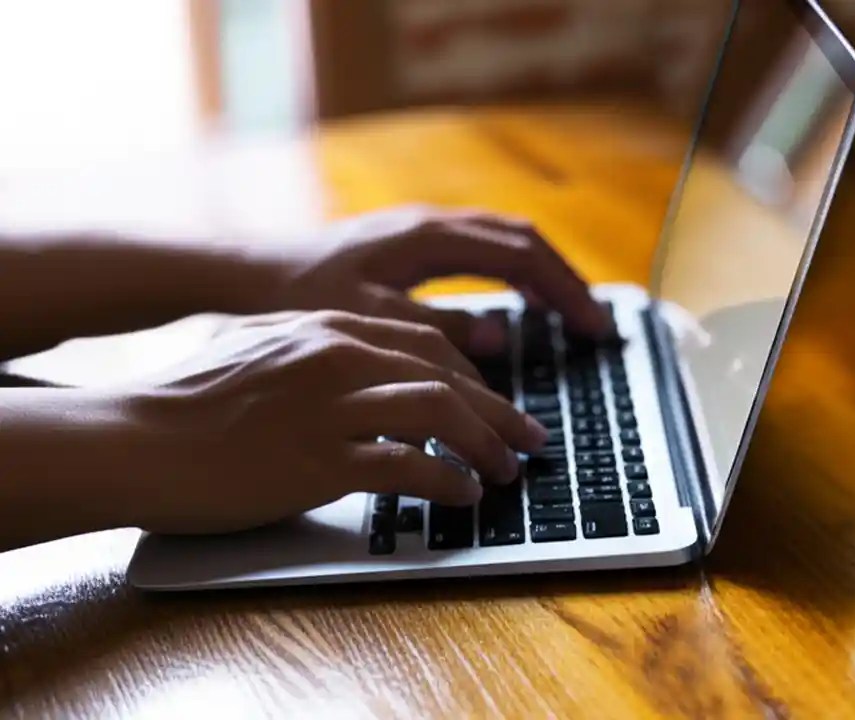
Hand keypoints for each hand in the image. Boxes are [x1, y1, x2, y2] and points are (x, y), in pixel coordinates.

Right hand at [106, 310, 548, 535]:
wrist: (134, 438)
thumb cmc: (189, 403)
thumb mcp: (261, 351)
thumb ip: (318, 354)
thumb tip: (367, 374)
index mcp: (326, 327)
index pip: (425, 343)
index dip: (474, 376)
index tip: (498, 404)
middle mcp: (338, 355)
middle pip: (447, 373)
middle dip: (499, 410)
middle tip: (529, 439)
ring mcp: (331, 404)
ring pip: (440, 410)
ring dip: (485, 443)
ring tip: (505, 471)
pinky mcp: (320, 458)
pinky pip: (409, 465)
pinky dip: (447, 481)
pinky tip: (462, 496)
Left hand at [247, 206, 610, 354]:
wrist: (246, 275)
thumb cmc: (300, 299)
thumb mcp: (368, 324)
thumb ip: (437, 330)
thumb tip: (501, 333)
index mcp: (429, 238)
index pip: (521, 255)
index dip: (564, 292)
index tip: (592, 328)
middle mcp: (432, 224)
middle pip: (523, 239)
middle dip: (565, 281)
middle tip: (595, 325)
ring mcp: (423, 228)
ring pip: (505, 239)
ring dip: (543, 273)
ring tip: (569, 313)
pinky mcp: (411, 243)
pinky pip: (483, 248)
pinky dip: (515, 271)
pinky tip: (518, 300)